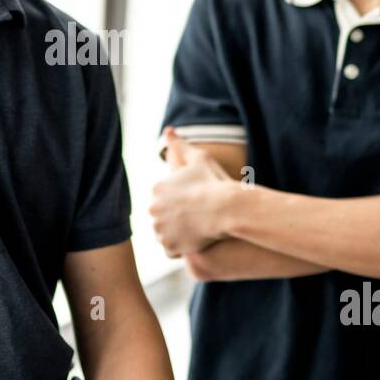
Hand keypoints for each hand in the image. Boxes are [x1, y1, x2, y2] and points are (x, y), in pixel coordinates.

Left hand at [149, 128, 234, 256]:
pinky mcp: (169, 246)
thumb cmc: (215, 182)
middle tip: (198, 217)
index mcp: (157, 188)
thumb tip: (169, 130)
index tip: (196, 201)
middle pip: (163, 216)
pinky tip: (195, 241)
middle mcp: (152, 208)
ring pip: (165, 233)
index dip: (182, 200)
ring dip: (177, 232)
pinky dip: (180, 247)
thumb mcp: (199, 158)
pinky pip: (171, 249)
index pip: (165, 197)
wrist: (226, 209)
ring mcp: (159, 229)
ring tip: (197, 228)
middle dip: (176, 217)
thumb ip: (181, 146)